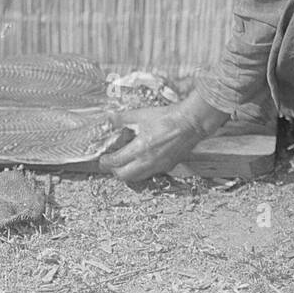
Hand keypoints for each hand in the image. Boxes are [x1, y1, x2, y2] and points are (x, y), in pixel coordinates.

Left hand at [98, 92, 229, 182]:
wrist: (191, 123)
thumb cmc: (169, 118)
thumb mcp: (142, 114)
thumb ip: (123, 118)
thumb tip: (110, 119)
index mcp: (140, 148)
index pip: (117, 162)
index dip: (106, 162)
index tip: (102, 159)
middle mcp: (149, 161)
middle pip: (125, 175)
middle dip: (114, 171)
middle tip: (110, 164)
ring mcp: (159, 166)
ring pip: (137, 178)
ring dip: (127, 173)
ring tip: (123, 164)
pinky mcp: (168, 167)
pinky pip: (149, 174)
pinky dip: (141, 172)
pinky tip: (140, 162)